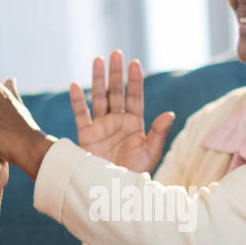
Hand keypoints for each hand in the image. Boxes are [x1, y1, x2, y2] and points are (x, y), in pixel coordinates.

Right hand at [69, 50, 173, 173]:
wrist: (113, 191)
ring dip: (98, 79)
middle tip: (116, 53)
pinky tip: (75, 85)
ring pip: (99, 98)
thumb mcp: (150, 153)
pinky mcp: (86, 135)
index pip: (135, 97)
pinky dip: (77, 101)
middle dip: (116, 73)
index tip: (135, 63)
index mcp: (135, 124)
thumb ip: (158, 133)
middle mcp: (117, 122)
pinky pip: (80, 115)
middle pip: (116, 92)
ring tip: (98, 60)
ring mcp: (101, 127)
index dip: (135, 80)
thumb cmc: (135, 174)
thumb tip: (170, 114)